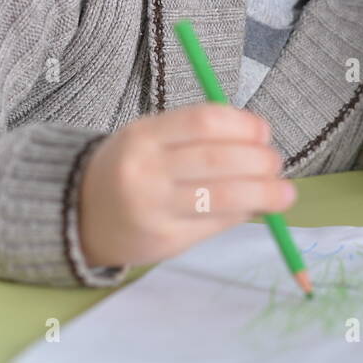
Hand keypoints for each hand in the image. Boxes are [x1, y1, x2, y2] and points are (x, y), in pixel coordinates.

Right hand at [78, 102, 294, 267]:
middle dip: (259, 161)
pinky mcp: (164, 241)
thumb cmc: (130, 169)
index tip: (264, 132)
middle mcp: (145, 171)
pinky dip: (242, 214)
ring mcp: (153, 209)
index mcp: (143, 136)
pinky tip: (252, 209)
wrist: (78, 215)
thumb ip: (199, 136)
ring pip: (223, 197)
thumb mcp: (151, 139)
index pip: (204, 121)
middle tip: (276, 163)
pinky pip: (215, 224)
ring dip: (264, 193)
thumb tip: (261, 142)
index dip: (243, 125)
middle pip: (218, 160)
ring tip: (284, 194)